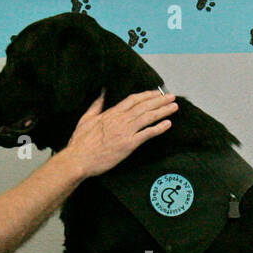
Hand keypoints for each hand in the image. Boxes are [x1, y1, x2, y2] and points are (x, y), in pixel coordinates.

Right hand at [62, 90, 176, 177]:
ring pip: (148, 117)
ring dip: (163, 111)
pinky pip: (147, 134)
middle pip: (144, 106)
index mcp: (111, 113)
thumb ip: (96, 105)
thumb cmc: (80, 142)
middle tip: (171, 96)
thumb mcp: (86, 119)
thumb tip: (102, 92)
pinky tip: (168, 124)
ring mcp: (125, 132)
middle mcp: (120, 120)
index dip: (146, 95)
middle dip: (159, 100)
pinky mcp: (128, 145)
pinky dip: (158, 128)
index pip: (132, 100)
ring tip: (174, 106)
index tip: (156, 92)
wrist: (78, 159)